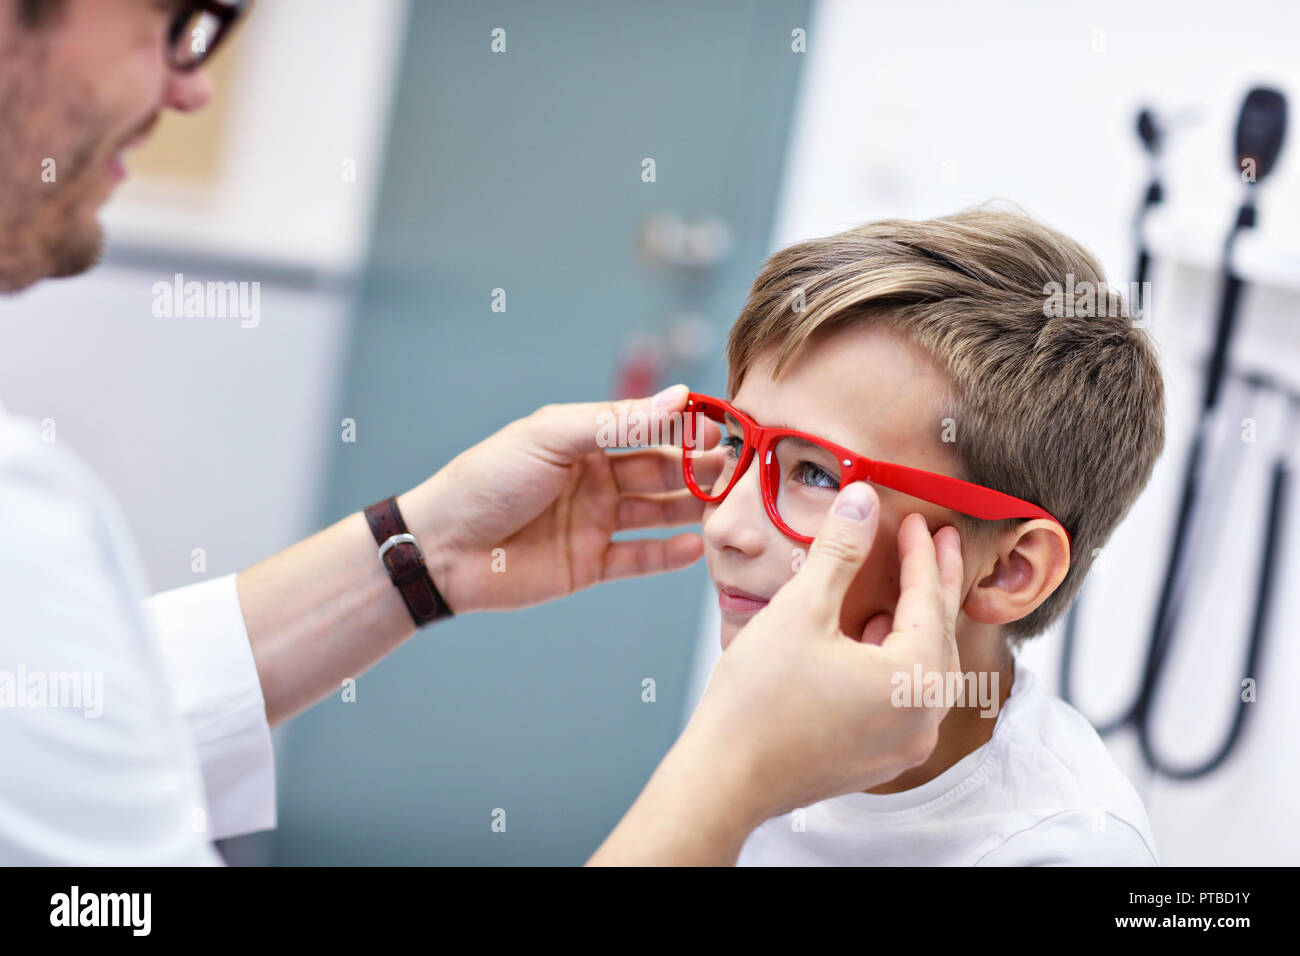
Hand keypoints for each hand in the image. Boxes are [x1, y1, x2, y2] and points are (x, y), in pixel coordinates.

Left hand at [399, 384, 718, 613]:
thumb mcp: (551, 438)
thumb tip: (679, 397)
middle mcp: (594, 478)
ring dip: (691, 508)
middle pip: (660, 470)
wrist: (442, 549)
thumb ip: (616, 421)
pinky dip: (669, 554)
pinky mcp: (590, 564)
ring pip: (657, 512)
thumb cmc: (487, 480)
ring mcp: (595, 522)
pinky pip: (640, 558)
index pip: (647, 428)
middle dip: (698, 468)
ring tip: (725, 508)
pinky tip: (694, 547)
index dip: (684, 429)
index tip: (721, 431)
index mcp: (583, 439)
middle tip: (736, 471)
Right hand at [693, 482, 963, 817]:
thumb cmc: (758, 702)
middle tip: (938, 545)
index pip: (929, 602)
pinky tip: (869, 641)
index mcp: (916, 681)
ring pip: (923, 671)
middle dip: (933, 587)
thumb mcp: (802, 608)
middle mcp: (922, 720)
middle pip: (938, 637)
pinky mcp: (875, 759)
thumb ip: (840, 549)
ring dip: (915, 626)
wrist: (722, 780)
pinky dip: (894, 662)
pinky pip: (902, 699)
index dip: (924, 555)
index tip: (921, 522)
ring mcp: (901, 746)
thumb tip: (863, 500)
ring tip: (905, 590)